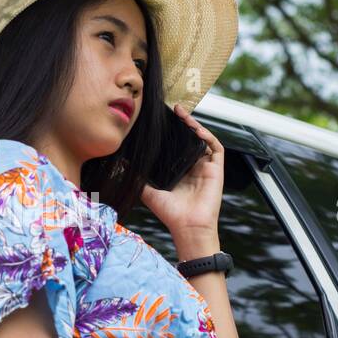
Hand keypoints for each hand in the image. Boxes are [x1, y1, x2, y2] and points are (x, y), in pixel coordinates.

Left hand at [139, 104, 224, 248]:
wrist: (187, 227)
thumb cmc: (170, 214)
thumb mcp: (148, 192)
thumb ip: (138, 176)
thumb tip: (121, 163)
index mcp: (180, 171)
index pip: (177, 145)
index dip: (172, 132)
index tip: (162, 120)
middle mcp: (194, 167)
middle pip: (191, 139)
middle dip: (184, 123)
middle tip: (174, 110)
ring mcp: (206, 168)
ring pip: (203, 139)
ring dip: (195, 125)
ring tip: (183, 114)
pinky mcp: (216, 170)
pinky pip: (216, 148)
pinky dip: (208, 136)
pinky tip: (196, 129)